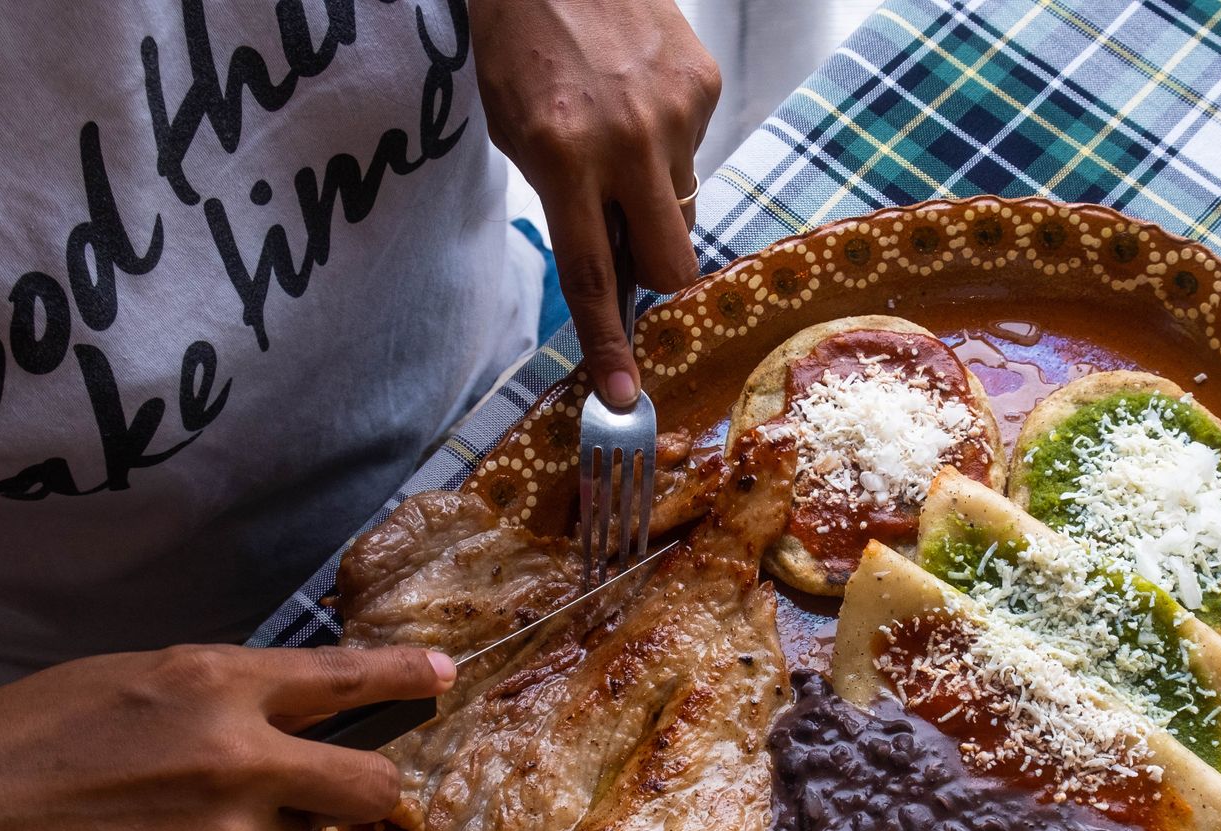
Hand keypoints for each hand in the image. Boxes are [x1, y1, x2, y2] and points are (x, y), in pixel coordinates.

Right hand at [0, 644, 453, 830]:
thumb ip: (219, 698)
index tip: (444, 679)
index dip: (403, 679)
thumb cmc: (16, 741)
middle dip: (365, 791)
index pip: (344, 679)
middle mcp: (239, 762)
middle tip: (336, 792)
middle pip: (372, 787)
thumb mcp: (127, 684)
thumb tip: (292, 720)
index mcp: (214, 685)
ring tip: (174, 828)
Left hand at [473, 0, 719, 407]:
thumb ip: (564, 205)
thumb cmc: (519, 45)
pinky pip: (694, 151)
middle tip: (628, 241)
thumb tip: (616, 270)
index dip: (608, 344)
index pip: (593, 276)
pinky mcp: (705, 84)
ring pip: (683, 205)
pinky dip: (666, 141)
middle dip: (655, 274)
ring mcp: (674, 112)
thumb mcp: (516, 132)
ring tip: (618, 135)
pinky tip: (637, 97)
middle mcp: (626, 141)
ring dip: (654, 194)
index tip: (624, 394)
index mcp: (563, 156)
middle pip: (671, 264)